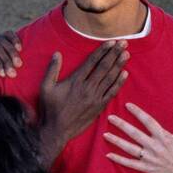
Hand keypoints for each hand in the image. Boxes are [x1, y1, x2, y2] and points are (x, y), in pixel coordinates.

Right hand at [37, 40, 128, 161]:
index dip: (102, 50)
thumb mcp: (45, 88)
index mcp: (75, 81)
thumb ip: (52, 70)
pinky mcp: (99, 107)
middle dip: (114, 54)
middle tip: (124, 43)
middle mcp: (87, 88)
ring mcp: (95, 98)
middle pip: (104, 67)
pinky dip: (119, 83)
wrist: (57, 130)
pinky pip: (111, 93)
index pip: (92, 62)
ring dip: (119, 65)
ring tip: (126, 54)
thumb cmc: (50, 109)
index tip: (111, 42)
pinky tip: (125, 74)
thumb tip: (57, 54)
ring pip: (110, 78)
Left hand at [104, 104, 172, 172]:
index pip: (148, 121)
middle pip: (134, 133)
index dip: (138, 112)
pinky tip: (109, 155)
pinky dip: (119, 160)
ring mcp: (149, 158)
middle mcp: (154, 146)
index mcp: (163, 137)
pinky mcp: (146, 168)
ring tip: (105, 134)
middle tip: (110, 117)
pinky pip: (130, 163)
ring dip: (117, 141)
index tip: (127, 105)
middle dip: (121, 125)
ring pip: (129, 148)